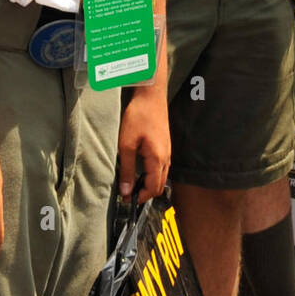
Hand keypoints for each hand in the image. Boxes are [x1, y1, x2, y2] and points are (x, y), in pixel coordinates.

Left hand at [118, 90, 170, 204]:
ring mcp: (167, 151)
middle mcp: (166, 157)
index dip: (140, 198)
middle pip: (159, 185)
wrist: (151, 95)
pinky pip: (162, 167)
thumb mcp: (127, 144)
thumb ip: (127, 169)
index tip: (126, 200)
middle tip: (128, 194)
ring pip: (161, 176)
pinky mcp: (165, 145)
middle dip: (145, 193)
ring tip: (132, 183)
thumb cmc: (138, 116)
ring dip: (149, 184)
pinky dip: (152, 174)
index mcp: (157, 159)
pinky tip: (140, 169)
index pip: (153, 188)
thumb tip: (126, 191)